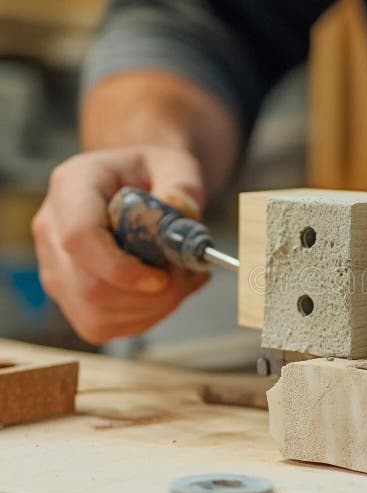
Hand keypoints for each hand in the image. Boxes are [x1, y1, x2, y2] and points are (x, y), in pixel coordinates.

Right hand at [32, 146, 209, 343]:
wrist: (137, 183)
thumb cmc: (154, 173)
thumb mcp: (175, 165)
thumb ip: (182, 186)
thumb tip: (180, 211)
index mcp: (72, 186)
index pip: (80, 238)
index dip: (121, 268)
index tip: (163, 277)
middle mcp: (52, 228)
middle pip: (89, 287)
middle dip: (149, 295)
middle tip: (186, 275)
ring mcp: (55, 266)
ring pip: (96, 315)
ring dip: (152, 309)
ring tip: (182, 280)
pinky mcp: (68, 295)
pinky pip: (102, 326)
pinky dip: (143, 318)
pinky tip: (165, 293)